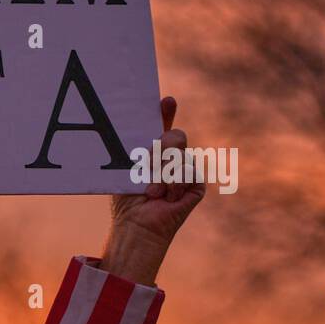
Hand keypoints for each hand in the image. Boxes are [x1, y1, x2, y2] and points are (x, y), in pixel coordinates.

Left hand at [109, 96, 205, 243]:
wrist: (137, 222)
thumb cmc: (128, 197)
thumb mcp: (129, 166)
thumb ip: (138, 146)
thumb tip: (135, 123)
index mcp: (152, 150)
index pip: (162, 125)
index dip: (166, 111)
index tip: (167, 101)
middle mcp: (171, 158)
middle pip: (176, 136)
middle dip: (162, 149)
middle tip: (148, 164)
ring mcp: (185, 169)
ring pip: (182, 154)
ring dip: (163, 174)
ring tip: (151, 192)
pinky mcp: (196, 183)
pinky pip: (189, 171)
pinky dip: (174, 185)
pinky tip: (166, 198)